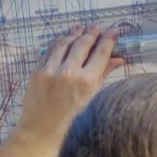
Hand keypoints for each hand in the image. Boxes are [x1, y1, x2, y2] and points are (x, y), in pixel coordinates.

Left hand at [17, 25, 124, 143]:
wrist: (41, 130)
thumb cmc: (71, 118)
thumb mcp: (91, 97)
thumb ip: (103, 74)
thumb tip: (119, 58)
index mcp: (87, 82)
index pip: (101, 53)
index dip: (109, 39)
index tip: (114, 31)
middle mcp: (69, 73)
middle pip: (83, 43)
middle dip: (92, 32)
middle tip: (97, 26)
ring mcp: (51, 70)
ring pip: (66, 42)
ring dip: (75, 32)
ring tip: (82, 27)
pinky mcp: (38, 70)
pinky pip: (51, 49)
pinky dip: (60, 40)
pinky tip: (66, 37)